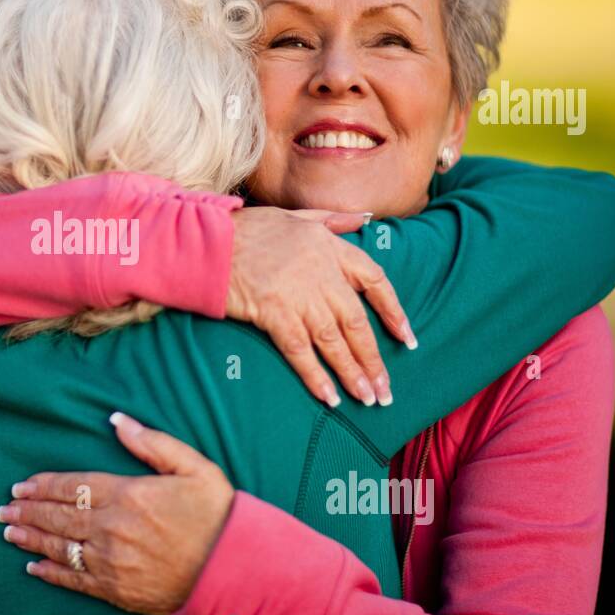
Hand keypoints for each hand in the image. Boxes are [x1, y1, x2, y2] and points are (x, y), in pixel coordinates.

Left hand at [0, 413, 233, 614]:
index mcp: (129, 494)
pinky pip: (74, 579)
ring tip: (9, 530)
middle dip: (28, 510)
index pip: (73, 486)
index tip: (21, 485)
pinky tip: (33, 566)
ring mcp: (112, 561)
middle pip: (59, 516)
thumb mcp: (193, 466)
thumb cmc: (216, 515)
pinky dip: (50, 572)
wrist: (234, 571)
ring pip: (60, 546)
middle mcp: (113, 528)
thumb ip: (152, 443)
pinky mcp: (116, 589)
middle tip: (4, 508)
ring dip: (31, 537)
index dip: (43, 485)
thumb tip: (117, 420)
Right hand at [226, 207, 415, 406]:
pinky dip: (316, 376)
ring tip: (367, 399)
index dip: (394, 312)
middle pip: (356, 321)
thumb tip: (366, 218)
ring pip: (334, 340)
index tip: (407, 339)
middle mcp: (321, 272)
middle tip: (384, 389)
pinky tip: (329, 397)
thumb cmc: (247, 229)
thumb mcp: (295, 216)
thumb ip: (333, 220)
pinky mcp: (273, 313)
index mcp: (330, 248)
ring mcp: (298, 294)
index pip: (375, 281)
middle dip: (373, 359)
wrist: (207, 242)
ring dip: (352, 373)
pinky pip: (301, 351)